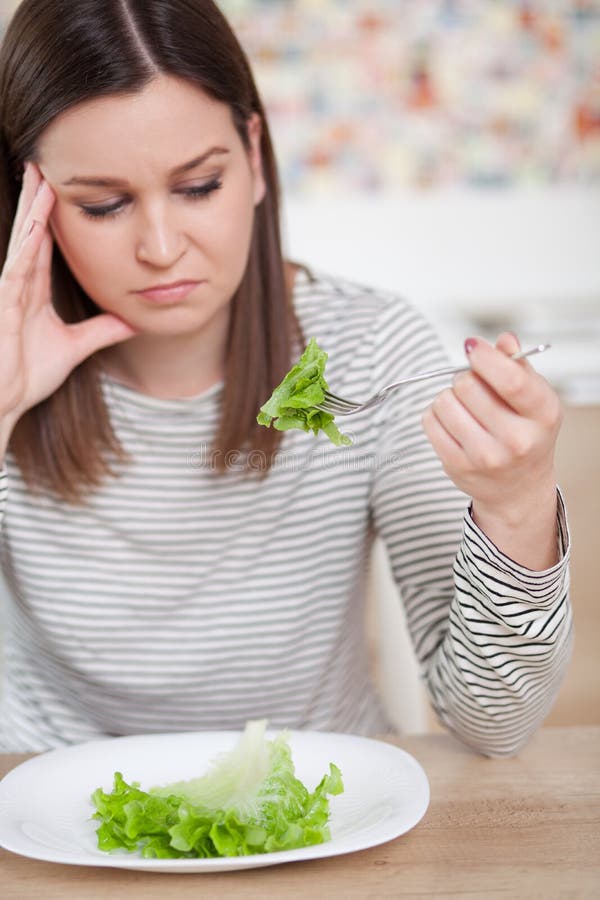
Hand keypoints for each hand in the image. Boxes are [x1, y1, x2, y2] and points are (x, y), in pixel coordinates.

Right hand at [0, 161, 137, 429]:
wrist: (2, 403)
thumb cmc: (25, 376)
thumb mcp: (75, 347)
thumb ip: (102, 330)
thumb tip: (132, 320)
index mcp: (32, 289)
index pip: (45, 241)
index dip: (53, 213)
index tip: (64, 184)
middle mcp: (18, 283)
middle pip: (32, 231)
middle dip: (39, 197)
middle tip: (47, 161)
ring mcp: (8, 289)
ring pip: (22, 239)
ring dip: (31, 207)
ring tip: (39, 173)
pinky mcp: (2, 302)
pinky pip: (16, 265)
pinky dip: (26, 241)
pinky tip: (35, 220)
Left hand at [422, 332, 561, 567]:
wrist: (518, 487)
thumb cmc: (527, 435)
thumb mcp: (535, 399)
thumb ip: (519, 367)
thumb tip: (504, 340)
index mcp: (542, 415)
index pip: (510, 380)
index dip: (485, 357)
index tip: (472, 347)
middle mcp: (517, 440)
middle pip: (468, 385)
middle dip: (466, 378)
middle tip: (474, 388)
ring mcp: (485, 457)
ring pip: (444, 402)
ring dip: (449, 397)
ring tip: (464, 408)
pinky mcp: (457, 466)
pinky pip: (429, 422)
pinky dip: (436, 415)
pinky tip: (453, 422)